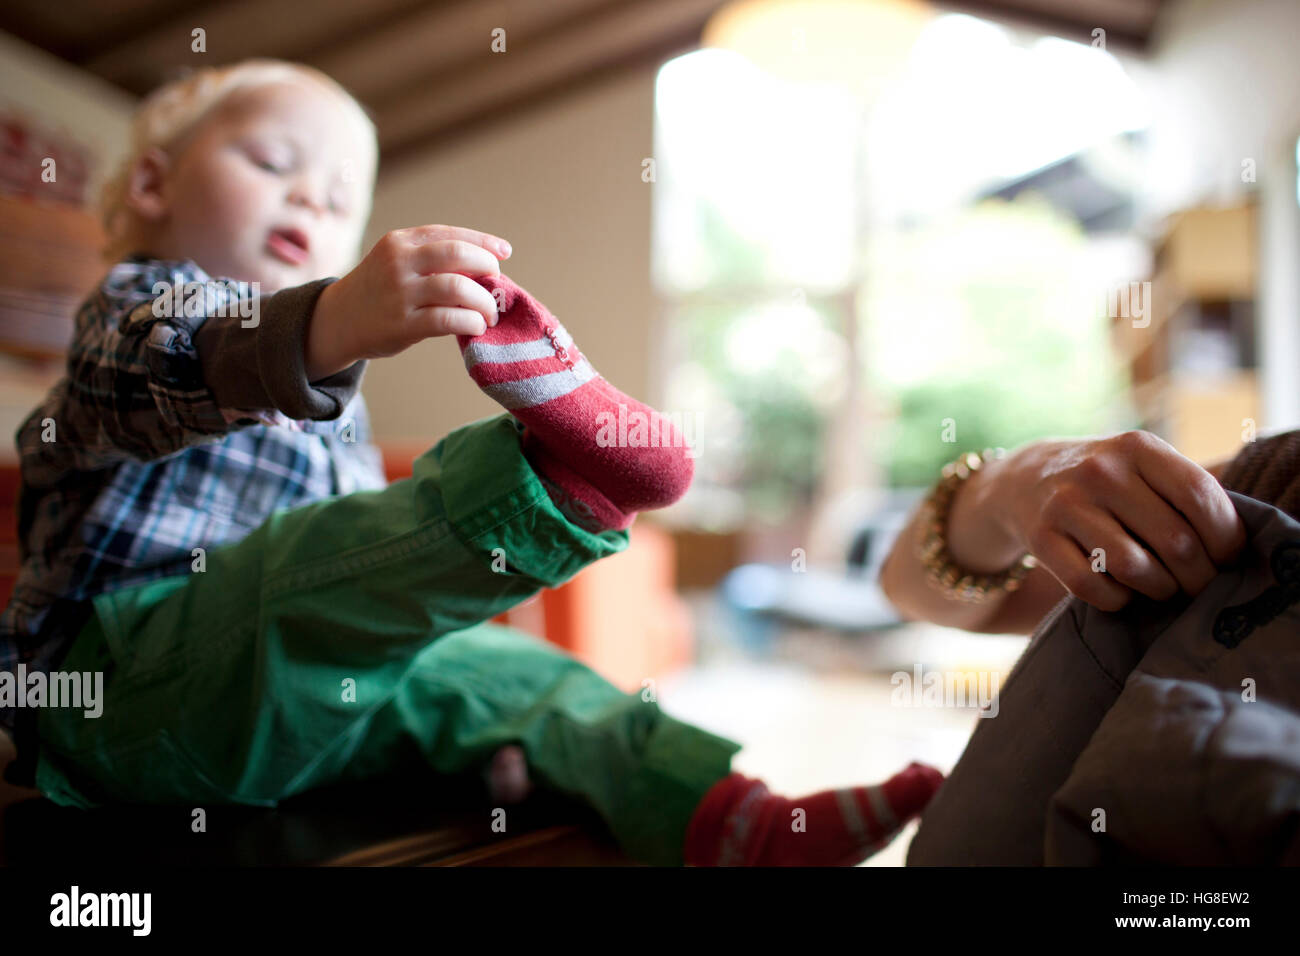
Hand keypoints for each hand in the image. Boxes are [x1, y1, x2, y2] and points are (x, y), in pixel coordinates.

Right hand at [306, 224, 511, 377]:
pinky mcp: (402, 324)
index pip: (450, 234)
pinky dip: (471, 322)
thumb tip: (486, 264)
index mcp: (400, 242)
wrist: (338, 320)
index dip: (483, 241)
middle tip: (496, 284)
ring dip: (483, 301)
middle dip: (486, 268)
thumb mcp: (396, 262)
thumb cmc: (379, 290)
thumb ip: (430, 259)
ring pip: (457, 288)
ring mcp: (400, 294)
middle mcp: (398, 263)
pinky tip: (476, 326)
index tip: (504, 252)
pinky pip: (448, 320)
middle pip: (458, 255)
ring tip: (489, 313)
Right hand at [979, 431, 1246, 611]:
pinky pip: (1091, 586)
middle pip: (1174, 540)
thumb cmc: (1106, 481)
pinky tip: (1122, 592)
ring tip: (1163, 588)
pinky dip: (1116, 599)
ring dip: (1160, 589)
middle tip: (1199, 585)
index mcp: (1137, 447)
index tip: (1228, 558)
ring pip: (1135, 567)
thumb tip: (1235, 547)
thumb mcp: (1143, 464)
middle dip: (1198, 576)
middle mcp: (1100, 470)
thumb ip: (1185, 491)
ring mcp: (1066, 504)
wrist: (1026, 479)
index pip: (1199, 494)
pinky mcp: (1040, 537)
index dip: (1225, 536)